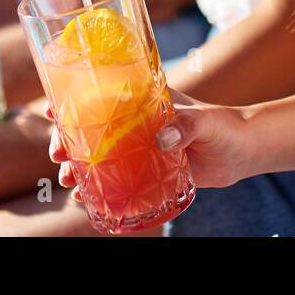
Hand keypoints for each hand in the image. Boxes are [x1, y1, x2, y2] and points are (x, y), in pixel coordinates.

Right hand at [46, 89, 251, 198]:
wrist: (243, 152)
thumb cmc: (224, 125)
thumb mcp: (203, 120)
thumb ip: (185, 126)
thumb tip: (163, 139)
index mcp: (142, 100)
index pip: (100, 96)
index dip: (71, 103)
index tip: (51, 112)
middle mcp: (135, 124)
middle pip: (90, 130)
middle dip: (67, 141)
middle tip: (58, 154)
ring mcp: (139, 149)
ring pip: (99, 157)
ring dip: (78, 167)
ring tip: (69, 180)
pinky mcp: (148, 173)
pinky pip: (117, 180)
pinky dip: (98, 189)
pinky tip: (86, 199)